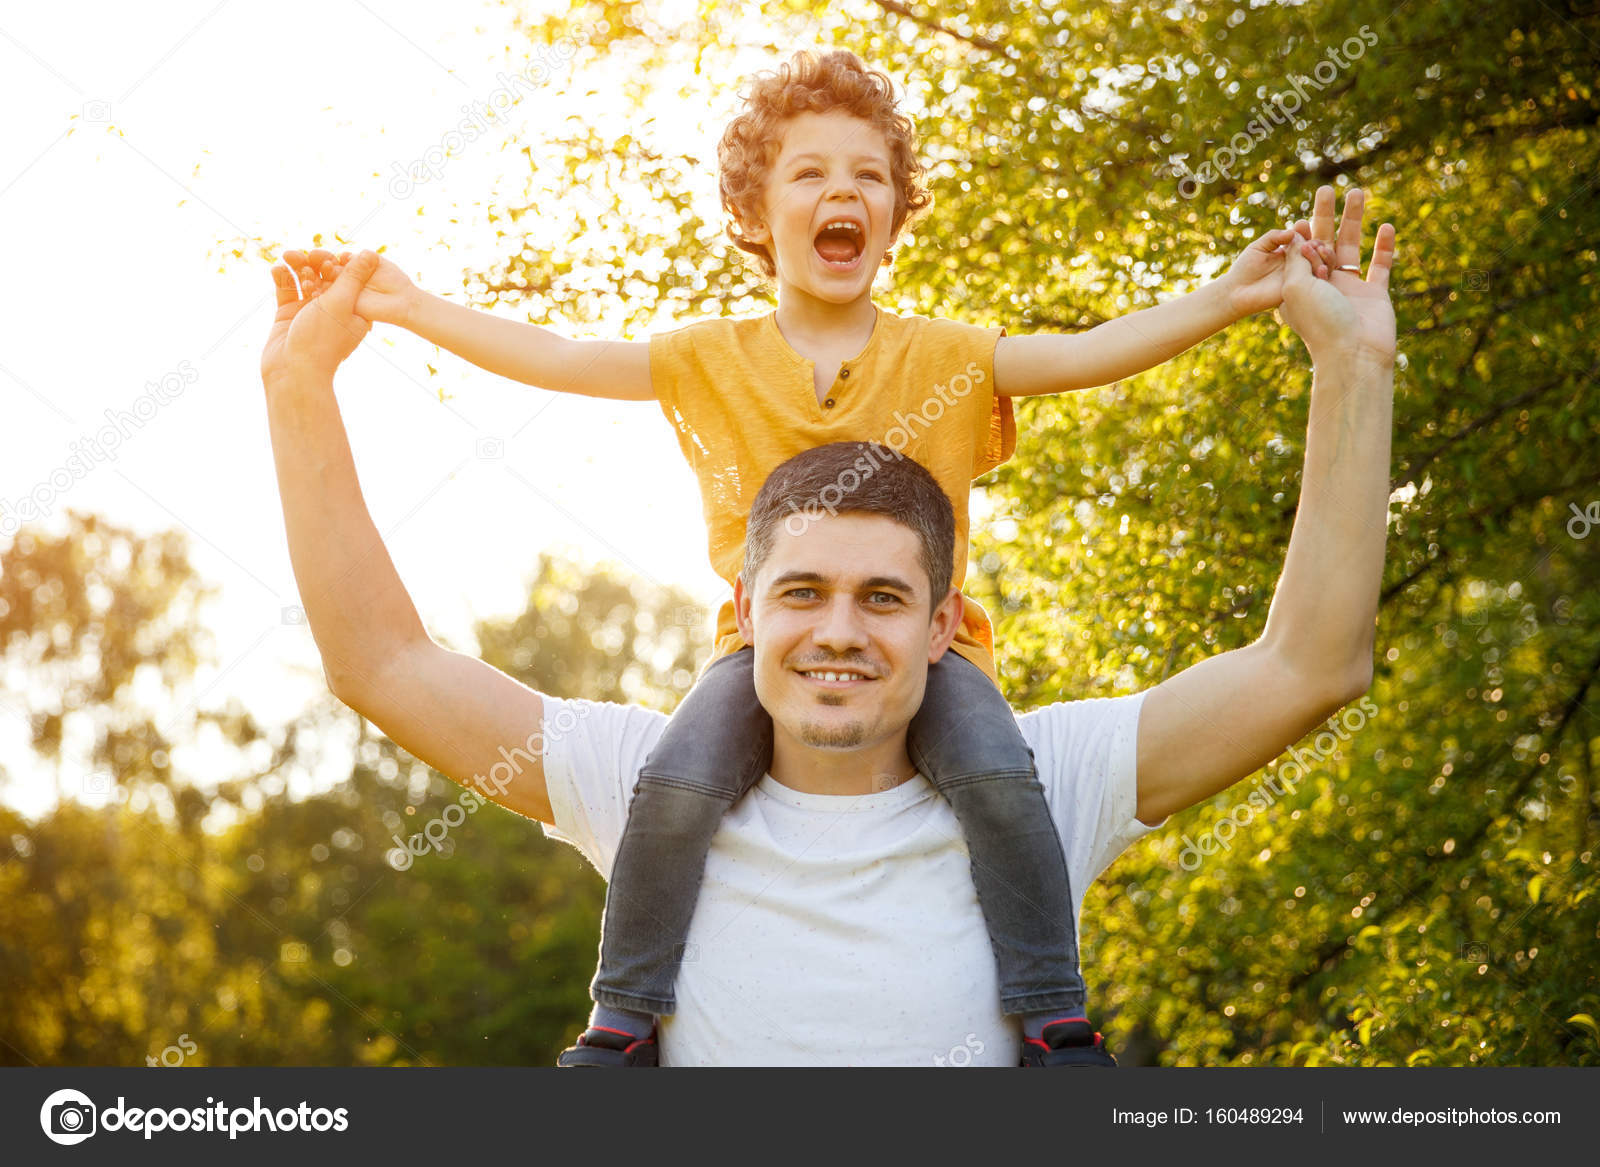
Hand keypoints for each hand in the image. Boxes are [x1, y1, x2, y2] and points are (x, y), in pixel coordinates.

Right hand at [261, 250, 378, 386]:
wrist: (293, 371)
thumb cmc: (321, 340)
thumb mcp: (342, 303)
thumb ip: (354, 277)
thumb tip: (371, 253)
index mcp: (355, 310)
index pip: (348, 278)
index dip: (337, 265)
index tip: (327, 257)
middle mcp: (334, 310)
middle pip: (325, 278)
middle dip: (313, 264)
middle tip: (304, 254)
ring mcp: (310, 312)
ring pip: (304, 281)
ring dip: (296, 268)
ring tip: (288, 256)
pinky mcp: (290, 315)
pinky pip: (287, 291)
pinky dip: (282, 278)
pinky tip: (277, 268)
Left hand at [1219, 224, 1335, 317]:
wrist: (1236, 292)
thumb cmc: (1244, 268)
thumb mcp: (1258, 247)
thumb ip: (1273, 237)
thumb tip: (1292, 232)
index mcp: (1289, 252)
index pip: (1303, 239)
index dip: (1304, 232)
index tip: (1302, 224)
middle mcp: (1297, 264)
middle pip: (1315, 252)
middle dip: (1316, 244)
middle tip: (1312, 240)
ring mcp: (1299, 278)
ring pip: (1319, 266)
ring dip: (1319, 257)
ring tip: (1314, 250)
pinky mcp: (1298, 292)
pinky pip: (1314, 283)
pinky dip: (1319, 274)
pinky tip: (1318, 266)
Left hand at [1279, 185, 1396, 363]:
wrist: (1353, 354)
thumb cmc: (1321, 322)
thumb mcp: (1296, 287)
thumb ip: (1296, 260)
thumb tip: (1296, 235)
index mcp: (1299, 288)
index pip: (1298, 253)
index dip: (1299, 236)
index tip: (1298, 221)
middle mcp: (1323, 286)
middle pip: (1325, 242)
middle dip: (1326, 215)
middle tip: (1327, 188)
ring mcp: (1349, 289)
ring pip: (1352, 247)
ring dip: (1355, 220)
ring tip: (1358, 192)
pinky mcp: (1374, 295)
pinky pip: (1380, 266)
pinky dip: (1384, 247)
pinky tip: (1387, 226)